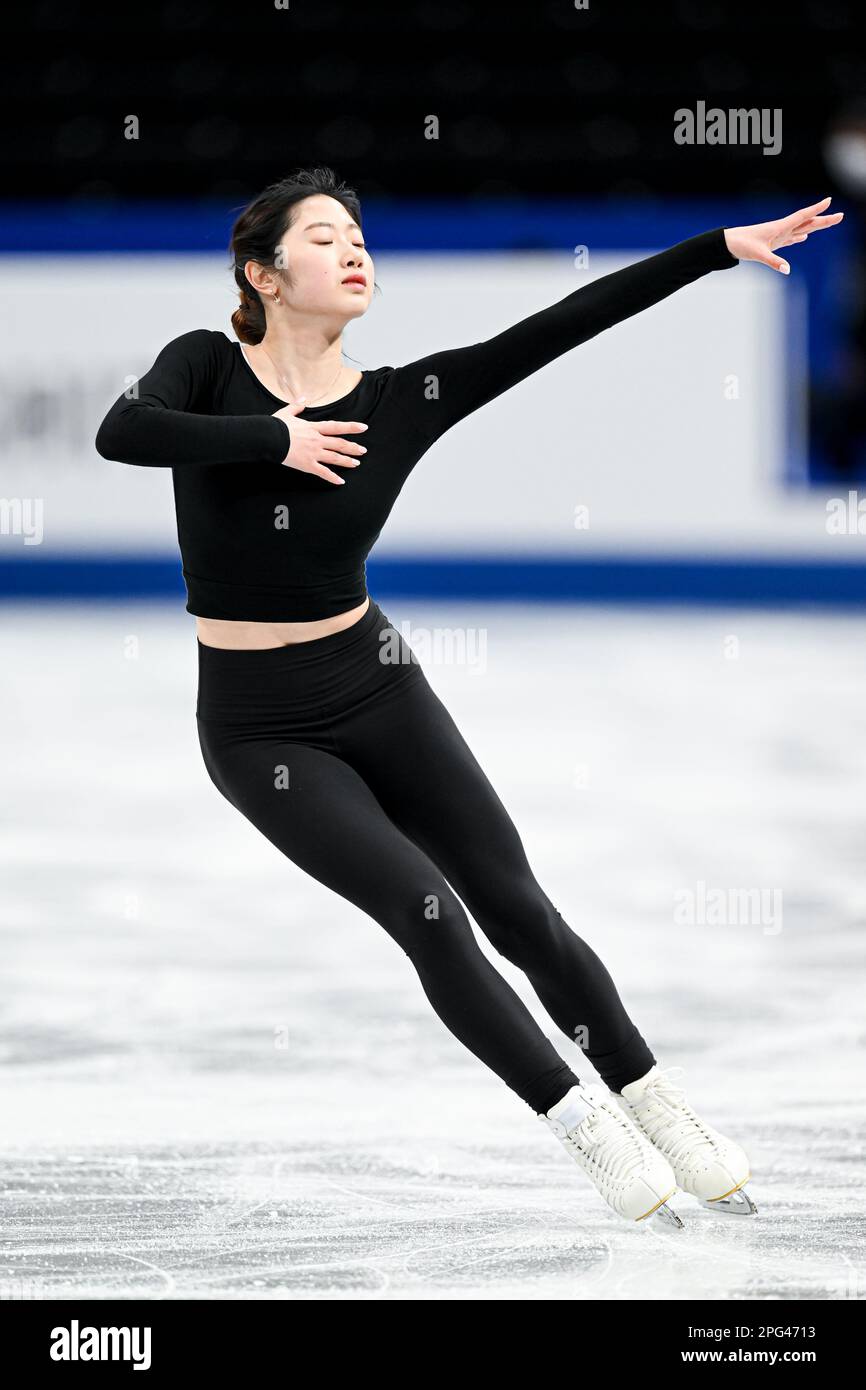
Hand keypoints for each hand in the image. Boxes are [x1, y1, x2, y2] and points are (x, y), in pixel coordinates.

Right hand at [272, 398, 367, 484]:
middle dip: (353, 447)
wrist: (268, 438)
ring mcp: (313, 453)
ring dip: (347, 461)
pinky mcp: (307, 465)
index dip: (351, 427)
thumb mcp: (287, 412)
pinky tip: (341, 482)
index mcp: (313, 427)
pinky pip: (323, 472)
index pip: (337, 426)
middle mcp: (317, 440)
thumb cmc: (276, 425)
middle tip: (363, 450)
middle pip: (340, 443)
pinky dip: (333, 478)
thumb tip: (303, 399)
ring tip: (356, 464)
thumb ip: (297, 406)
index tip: (363, 428)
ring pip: (335, 458)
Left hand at [724, 197, 843, 273]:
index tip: (829, 200)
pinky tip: (804, 237)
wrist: (728, 244)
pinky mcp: (773, 243)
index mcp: (780, 228)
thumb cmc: (741, 244)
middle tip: (840, 216)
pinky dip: (799, 237)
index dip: (816, 209)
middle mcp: (782, 229)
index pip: (802, 216)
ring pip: (801, 229)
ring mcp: (778, 236)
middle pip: (807, 223)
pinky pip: (791, 238)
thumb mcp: (758, 254)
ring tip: (828, 222)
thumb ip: (773, 262)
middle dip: (824, 219)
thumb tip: (787, 270)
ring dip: (815, 226)